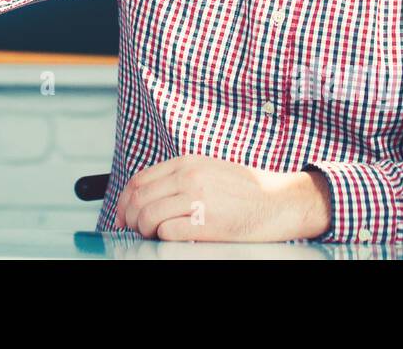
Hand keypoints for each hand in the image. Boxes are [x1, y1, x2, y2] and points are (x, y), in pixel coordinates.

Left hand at [112, 154, 332, 242]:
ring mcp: (197, 199)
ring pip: (148, 216)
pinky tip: (172, 238)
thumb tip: (147, 197)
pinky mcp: (206, 223)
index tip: (122, 216)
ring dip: (144, 230)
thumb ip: (180, 178)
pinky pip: (167, 232)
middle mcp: (188, 178)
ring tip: (153, 235)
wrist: (279, 201)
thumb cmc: (246, 190)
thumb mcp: (209, 170)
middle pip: (139, 199)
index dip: (124, 201)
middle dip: (130, 218)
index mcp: (187, 163)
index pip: (139, 180)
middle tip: (133, 230)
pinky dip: (163, 238)